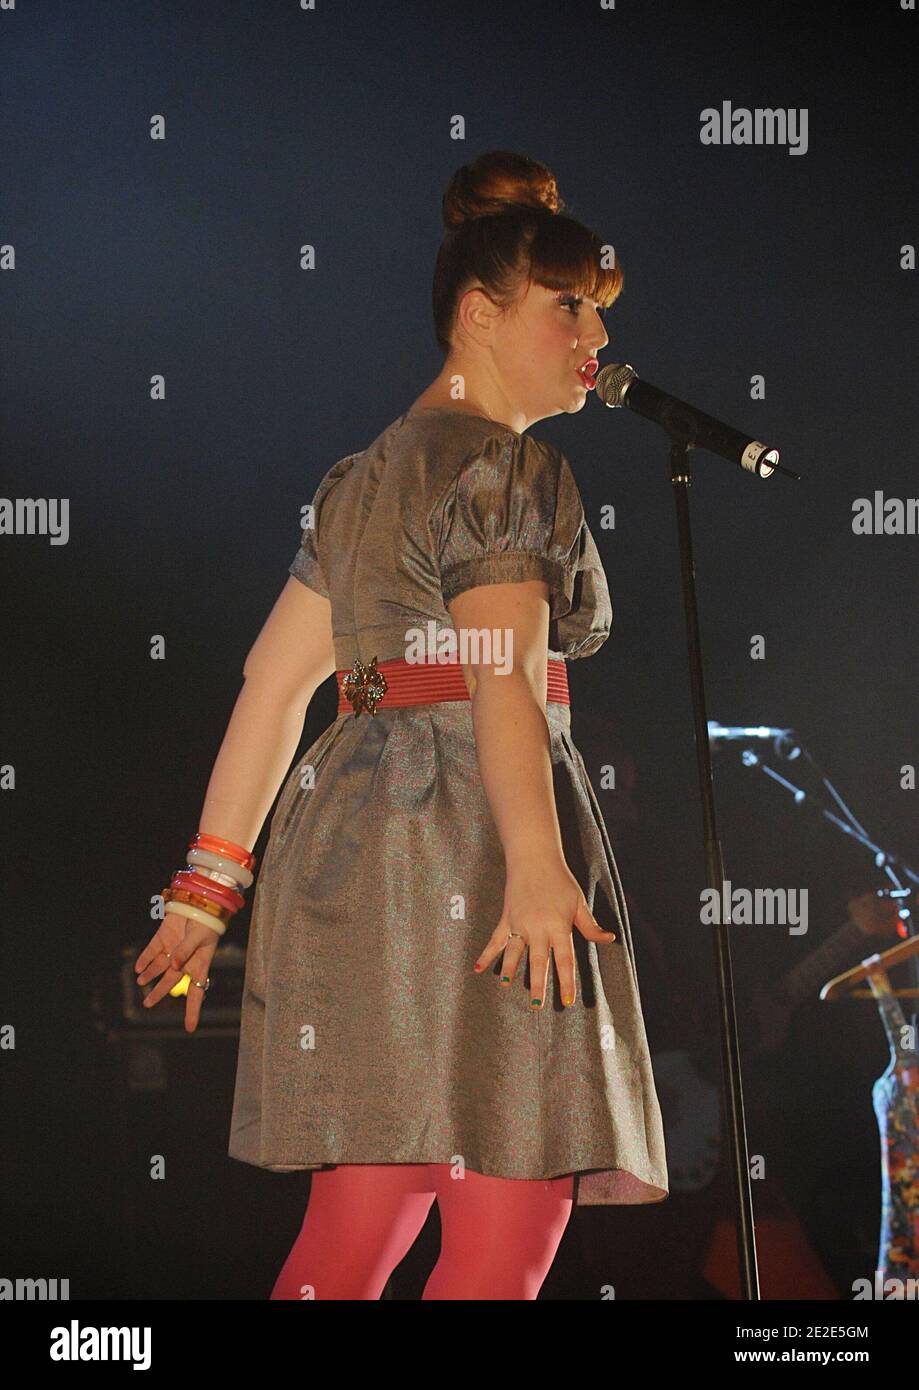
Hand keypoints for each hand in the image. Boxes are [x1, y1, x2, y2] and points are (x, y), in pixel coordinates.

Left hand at [134, 912, 221, 1032]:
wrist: (199, 902)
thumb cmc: (206, 923)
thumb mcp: (200, 938)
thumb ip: (186, 951)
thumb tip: (174, 966)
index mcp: (199, 965)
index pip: (196, 992)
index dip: (193, 1011)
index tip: (190, 1028)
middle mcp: (184, 961)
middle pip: (170, 982)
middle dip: (158, 993)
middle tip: (147, 1004)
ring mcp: (172, 950)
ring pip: (158, 967)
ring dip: (149, 975)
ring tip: (140, 981)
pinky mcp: (162, 939)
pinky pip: (152, 951)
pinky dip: (144, 959)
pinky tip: (137, 967)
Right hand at [473, 855, 615, 1008]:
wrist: (534, 859)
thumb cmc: (560, 881)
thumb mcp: (578, 903)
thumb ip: (590, 925)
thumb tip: (609, 939)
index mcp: (558, 926)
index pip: (564, 960)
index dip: (566, 981)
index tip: (566, 1001)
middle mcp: (538, 928)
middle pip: (538, 962)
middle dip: (537, 984)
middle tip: (536, 1005)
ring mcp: (520, 924)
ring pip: (514, 953)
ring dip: (510, 971)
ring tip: (507, 987)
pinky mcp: (507, 918)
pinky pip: (495, 940)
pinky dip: (486, 954)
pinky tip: (477, 969)